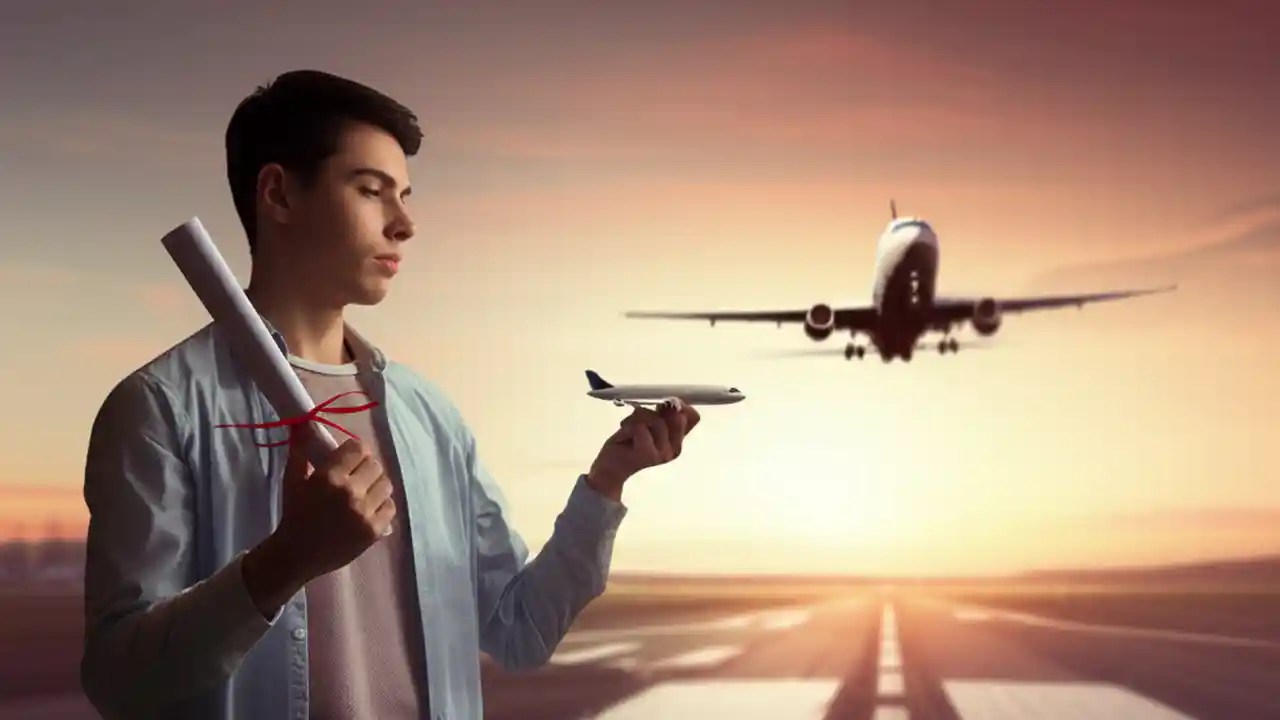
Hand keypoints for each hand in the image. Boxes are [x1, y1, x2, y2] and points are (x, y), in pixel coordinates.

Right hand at [243, 430, 395, 617]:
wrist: (297, 555)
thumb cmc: (294, 515)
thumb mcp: (292, 481)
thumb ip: (299, 451)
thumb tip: (303, 424)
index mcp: (330, 477)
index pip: (359, 448)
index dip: (356, 451)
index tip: (351, 458)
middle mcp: (351, 492)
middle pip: (375, 464)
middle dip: (366, 467)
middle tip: (358, 476)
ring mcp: (365, 512)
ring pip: (386, 484)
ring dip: (376, 485)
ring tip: (365, 492)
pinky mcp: (374, 530)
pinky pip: (390, 507)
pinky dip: (382, 505)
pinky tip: (370, 508)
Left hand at [587, 399, 699, 499]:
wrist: (611, 468)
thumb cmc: (629, 444)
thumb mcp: (648, 425)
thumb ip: (662, 415)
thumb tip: (673, 400)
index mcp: (677, 441)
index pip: (692, 417)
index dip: (680, 405)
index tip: (661, 406)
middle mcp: (675, 448)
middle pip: (675, 415)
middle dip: (656, 409)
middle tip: (640, 416)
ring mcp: (663, 453)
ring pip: (655, 419)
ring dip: (636, 418)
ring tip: (628, 428)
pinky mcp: (648, 454)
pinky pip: (640, 426)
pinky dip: (628, 425)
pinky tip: (623, 435)